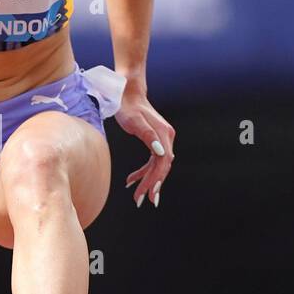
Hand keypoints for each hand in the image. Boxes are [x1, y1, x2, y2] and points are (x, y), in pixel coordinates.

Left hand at [115, 83, 174, 207]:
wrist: (127, 93)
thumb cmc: (128, 107)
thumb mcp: (134, 121)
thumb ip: (148, 135)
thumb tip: (161, 153)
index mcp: (163, 135)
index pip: (162, 163)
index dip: (155, 180)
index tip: (147, 194)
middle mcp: (166, 138)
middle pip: (162, 167)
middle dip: (151, 185)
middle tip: (141, 200)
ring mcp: (162, 139)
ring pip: (158, 166)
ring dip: (147, 180)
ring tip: (136, 194)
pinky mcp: (156, 141)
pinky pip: (153, 161)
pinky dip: (143, 171)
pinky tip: (132, 180)